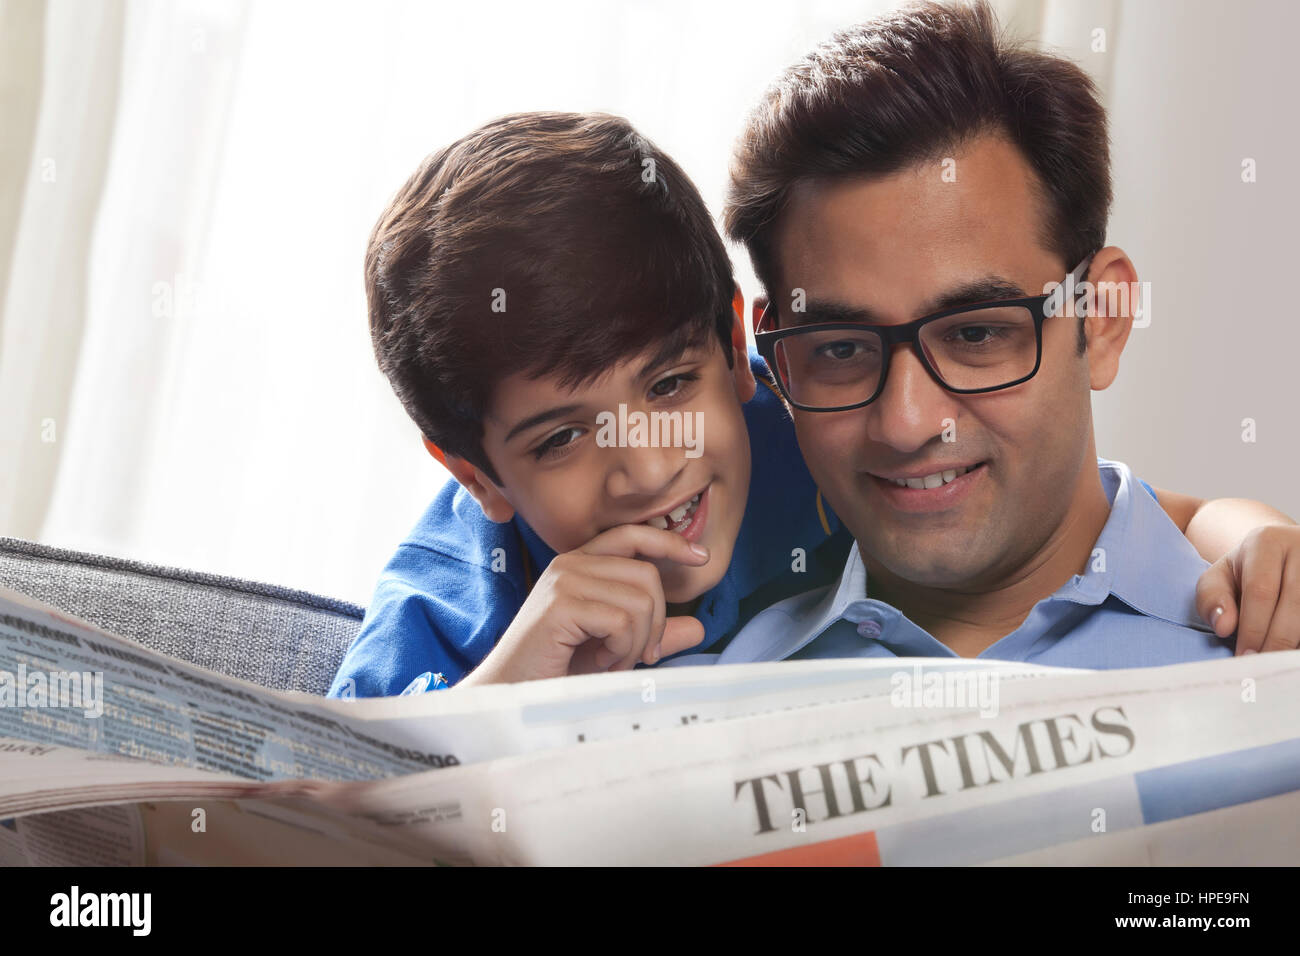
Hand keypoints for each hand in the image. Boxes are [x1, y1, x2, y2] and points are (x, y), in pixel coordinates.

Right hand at [460, 524, 708, 684]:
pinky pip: (622, 622)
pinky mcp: (561, 604)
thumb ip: (652, 634)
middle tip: (639, 656)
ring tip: (614, 662)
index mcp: (580, 563)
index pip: (632, 535)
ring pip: (639, 600)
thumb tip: (699, 628)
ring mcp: (565, 580)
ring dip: (638, 642)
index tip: (702, 558)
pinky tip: (602, 664)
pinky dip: (623, 650)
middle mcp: (571, 563)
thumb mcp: (614, 647)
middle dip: (656, 622)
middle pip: (646, 575)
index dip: (669, 542)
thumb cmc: (559, 670)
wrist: (514, 693)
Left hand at [1196, 525, 1299, 653]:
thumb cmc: (1246, 572)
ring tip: (1279, 662)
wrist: (1282, 553)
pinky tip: (1292, 653)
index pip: (1260, 591)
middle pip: (1293, 605)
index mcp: (1265, 542)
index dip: (1253, 629)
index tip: (1245, 657)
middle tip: (1263, 667)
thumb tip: (1224, 627)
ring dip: (1295, 642)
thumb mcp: (1221, 577)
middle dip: (1276, 641)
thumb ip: (1212, 598)